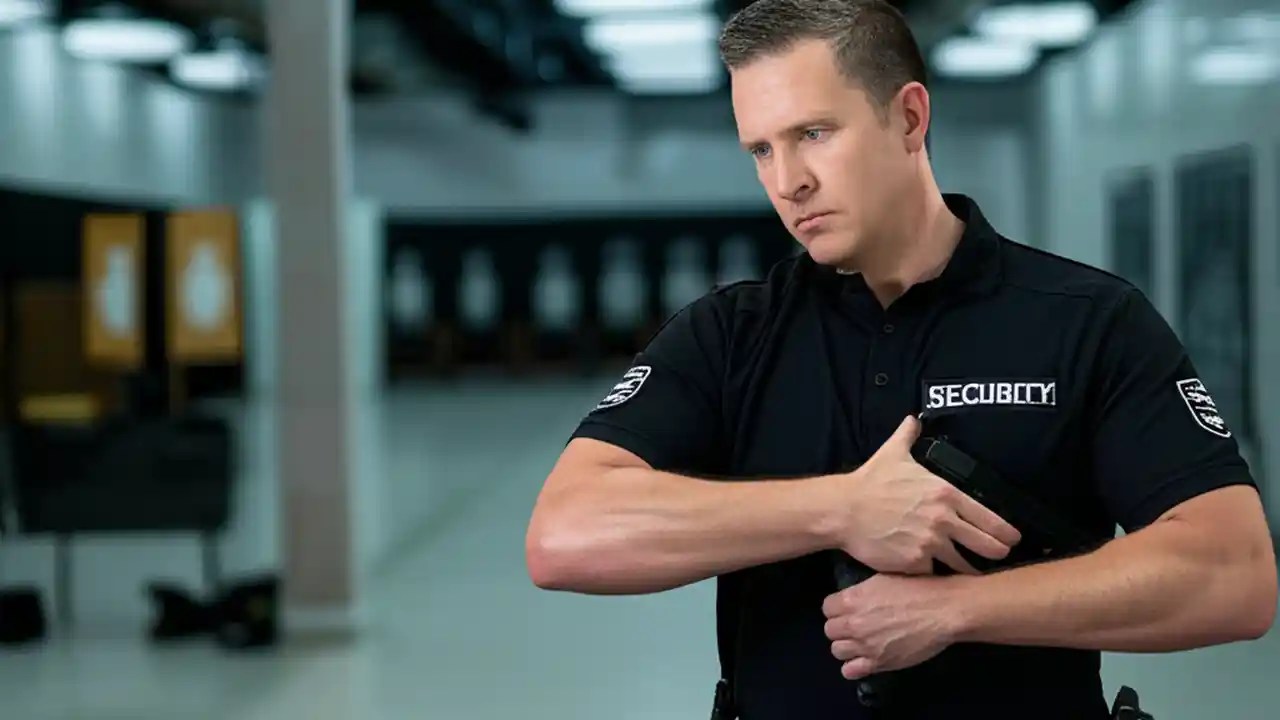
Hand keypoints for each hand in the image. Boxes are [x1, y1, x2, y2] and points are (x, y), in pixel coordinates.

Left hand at [822, 573, 964, 679]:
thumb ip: (861, 591)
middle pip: (830, 630)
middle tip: (856, 626)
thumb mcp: (883, 579)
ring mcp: (865, 645)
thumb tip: (853, 597)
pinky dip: (854, 667)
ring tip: (861, 642)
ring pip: (837, 651)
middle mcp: (853, 623)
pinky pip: (850, 671)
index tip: (847, 609)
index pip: (827, 608)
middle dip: (840, 628)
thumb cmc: (917, 588)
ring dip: (847, 646)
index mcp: (851, 599)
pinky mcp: (879, 663)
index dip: (837, 609)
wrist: (943, 610)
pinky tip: (864, 659)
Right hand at [836, 415, 1021, 574]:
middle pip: (985, 545)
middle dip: (996, 552)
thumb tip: (913, 419)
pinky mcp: (914, 563)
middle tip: (1000, 557)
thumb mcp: (893, 454)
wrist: (844, 510)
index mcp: (946, 494)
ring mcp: (930, 543)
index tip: (1014, 539)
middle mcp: (943, 520)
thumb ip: (907, 436)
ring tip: (973, 573)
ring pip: (962, 564)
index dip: (1005, 531)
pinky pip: (933, 574)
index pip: (988, 517)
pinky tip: (937, 573)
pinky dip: (935, 574)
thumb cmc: (870, 481)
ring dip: (967, 568)